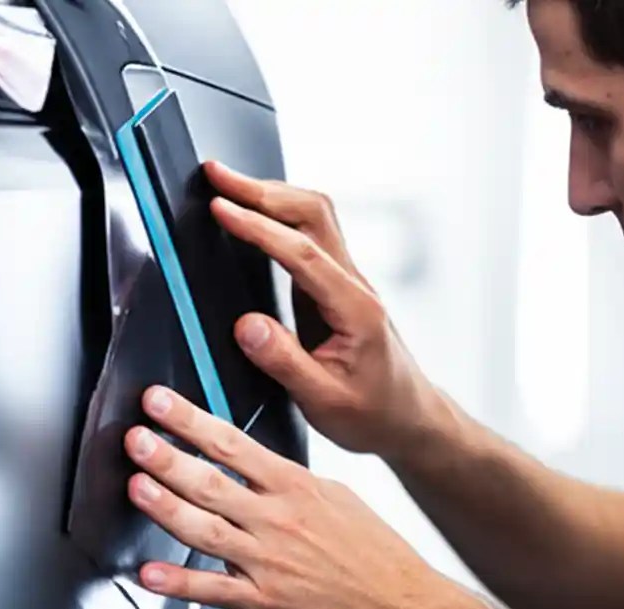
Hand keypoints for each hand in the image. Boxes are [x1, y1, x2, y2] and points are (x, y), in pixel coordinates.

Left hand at [123, 384, 460, 608]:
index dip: (190, 421)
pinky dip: (178, 583)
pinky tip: (150, 574)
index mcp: (296, 488)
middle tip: (135, 438)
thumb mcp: (340, 501)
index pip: (233, 444)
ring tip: (136, 487)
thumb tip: (262, 468)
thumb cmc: (379, 561)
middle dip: (166, 456)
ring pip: (204, 529)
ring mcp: (269, 563)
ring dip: (164, 506)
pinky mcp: (264, 605)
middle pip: (211, 480)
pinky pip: (213, 590)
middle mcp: (279, 520)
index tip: (160, 404)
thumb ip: (294, 485)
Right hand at [203, 161, 445, 462]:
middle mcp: (354, 285)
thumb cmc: (373, 413)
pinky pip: (309, 234)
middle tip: (215, 175)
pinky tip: (255, 213)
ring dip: (271, 194)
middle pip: (312, 213)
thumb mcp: (324, 401)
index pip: (302, 252)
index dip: (258, 226)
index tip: (220, 208)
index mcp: (354, 309)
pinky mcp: (336, 286)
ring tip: (227, 184)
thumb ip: (284, 362)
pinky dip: (278, 214)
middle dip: (261, 190)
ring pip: (314, 216)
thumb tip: (245, 324)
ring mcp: (347, 281)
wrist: (408, 419)